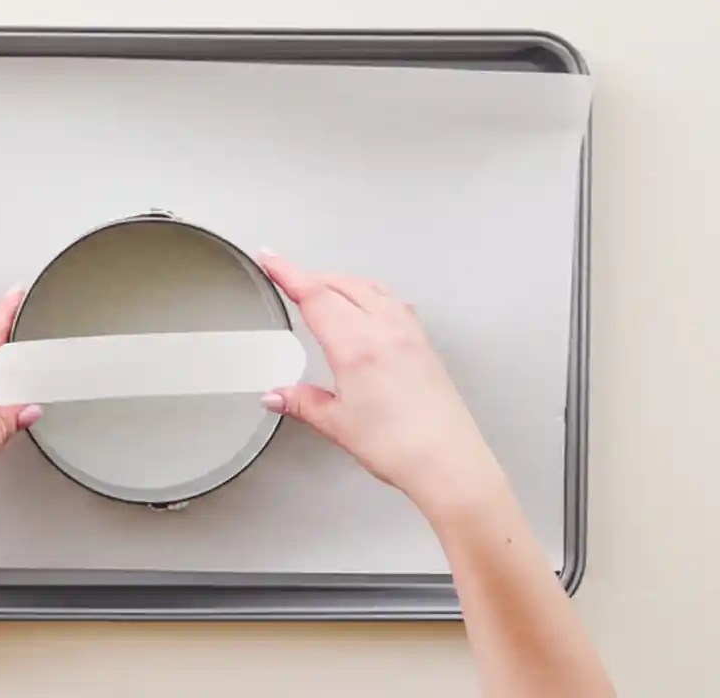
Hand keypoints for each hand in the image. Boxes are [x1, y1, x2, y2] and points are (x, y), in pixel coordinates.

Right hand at [258, 252, 497, 507]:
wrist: (449, 462)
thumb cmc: (400, 446)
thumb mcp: (336, 424)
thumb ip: (302, 402)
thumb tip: (275, 395)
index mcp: (357, 346)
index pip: (314, 295)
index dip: (287, 272)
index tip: (270, 258)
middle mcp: (385, 331)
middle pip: (341, 285)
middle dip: (310, 276)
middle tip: (287, 275)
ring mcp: (409, 335)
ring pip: (370, 288)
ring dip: (342, 281)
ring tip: (323, 287)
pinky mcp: (424, 345)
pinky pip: (394, 303)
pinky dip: (372, 295)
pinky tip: (369, 307)